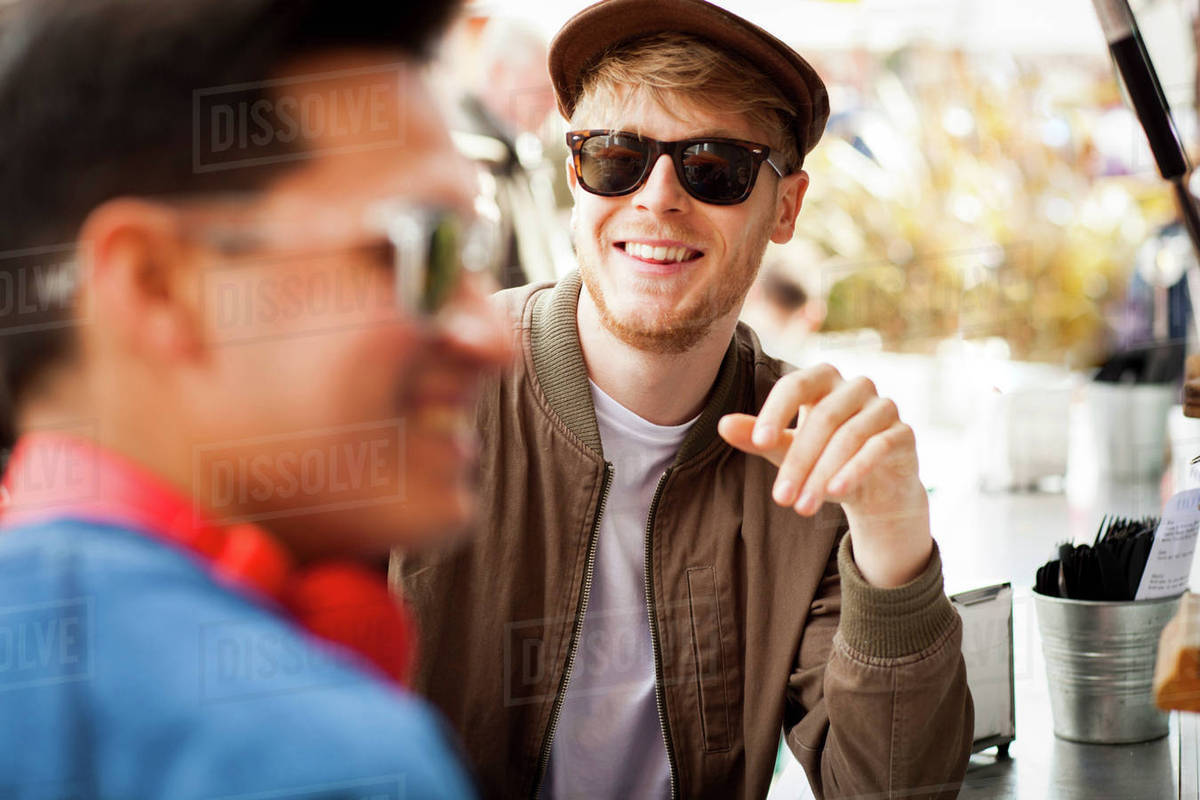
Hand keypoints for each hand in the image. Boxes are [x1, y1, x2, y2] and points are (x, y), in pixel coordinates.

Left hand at [717, 363, 931, 587]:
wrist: (876, 488)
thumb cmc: (824, 460)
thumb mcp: (788, 449)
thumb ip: (758, 437)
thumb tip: (722, 425)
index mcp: (823, 380)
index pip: (795, 385)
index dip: (776, 411)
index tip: (757, 442)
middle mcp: (856, 386)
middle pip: (823, 417)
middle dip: (798, 460)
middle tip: (780, 498)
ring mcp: (884, 407)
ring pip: (849, 436)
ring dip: (823, 474)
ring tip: (801, 506)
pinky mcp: (904, 433)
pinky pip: (878, 448)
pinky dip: (854, 471)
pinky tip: (835, 493)